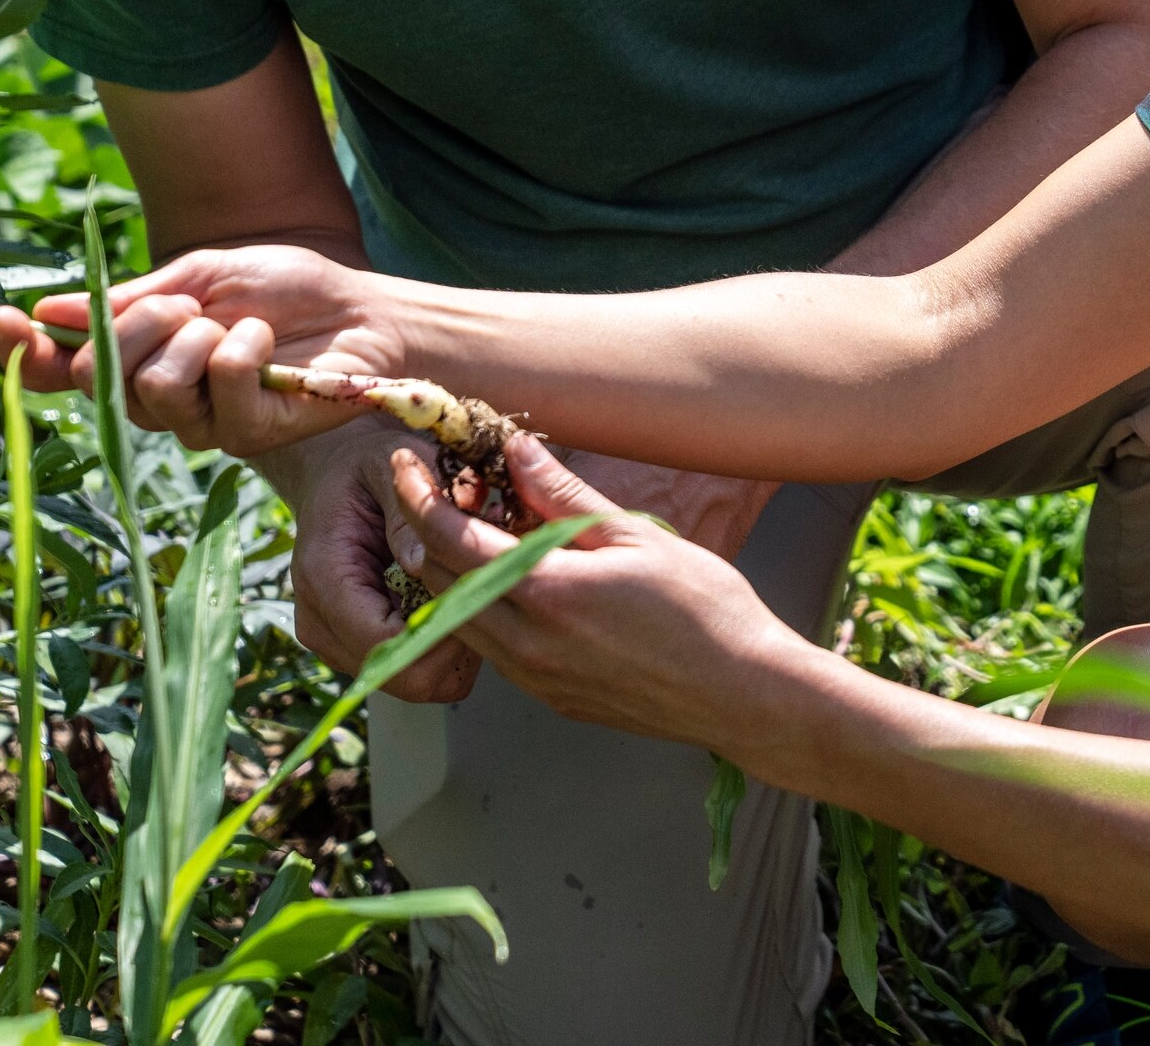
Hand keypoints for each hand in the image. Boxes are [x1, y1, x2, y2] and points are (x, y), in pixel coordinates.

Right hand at [0, 245, 412, 454]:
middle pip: (98, 377)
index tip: (4, 318)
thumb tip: (46, 309)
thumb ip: (129, 298)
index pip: (54, 373)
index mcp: (136, 359)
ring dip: (195, 336)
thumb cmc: (283, 289)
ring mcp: (202, 425)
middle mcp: (158, 402)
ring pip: (153, 387)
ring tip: (235, 324)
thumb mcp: (199, 276)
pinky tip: (268, 343)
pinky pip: (219, 384)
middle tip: (191, 306)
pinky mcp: (249, 434)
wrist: (362, 307)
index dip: (20, 353)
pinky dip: (243, 346)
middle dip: (141, 324)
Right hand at [276, 423, 482, 702]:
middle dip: (456, 645)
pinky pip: (412, 669)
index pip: (386, 647)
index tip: (484, 598)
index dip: (445, 636)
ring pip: (414, 682)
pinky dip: (441, 644)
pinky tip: (452, 600)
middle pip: (404, 678)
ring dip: (452, 648)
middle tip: (487, 594)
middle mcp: (319, 618)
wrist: (336, 473)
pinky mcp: (351, 645)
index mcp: (325, 575)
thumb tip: (422, 560)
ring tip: (470, 592)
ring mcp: (333, 639)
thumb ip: (409, 507)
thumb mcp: (391, 464)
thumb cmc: (369, 464)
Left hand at [387, 436, 827, 758]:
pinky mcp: (549, 697)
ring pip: (457, 619)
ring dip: (449, 572)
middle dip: (424, 530)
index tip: (406, 463)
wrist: (743, 694)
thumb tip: (517, 452)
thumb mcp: (637, 537)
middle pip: (437, 581)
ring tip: (475, 529)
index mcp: (546, 593)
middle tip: (441, 489)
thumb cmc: (706, 611)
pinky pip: (491, 646)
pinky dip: (481, 606)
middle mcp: (526, 642)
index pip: (450, 539)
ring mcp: (533, 677)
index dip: (418, 496)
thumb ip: (565, 496)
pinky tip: (515, 580)